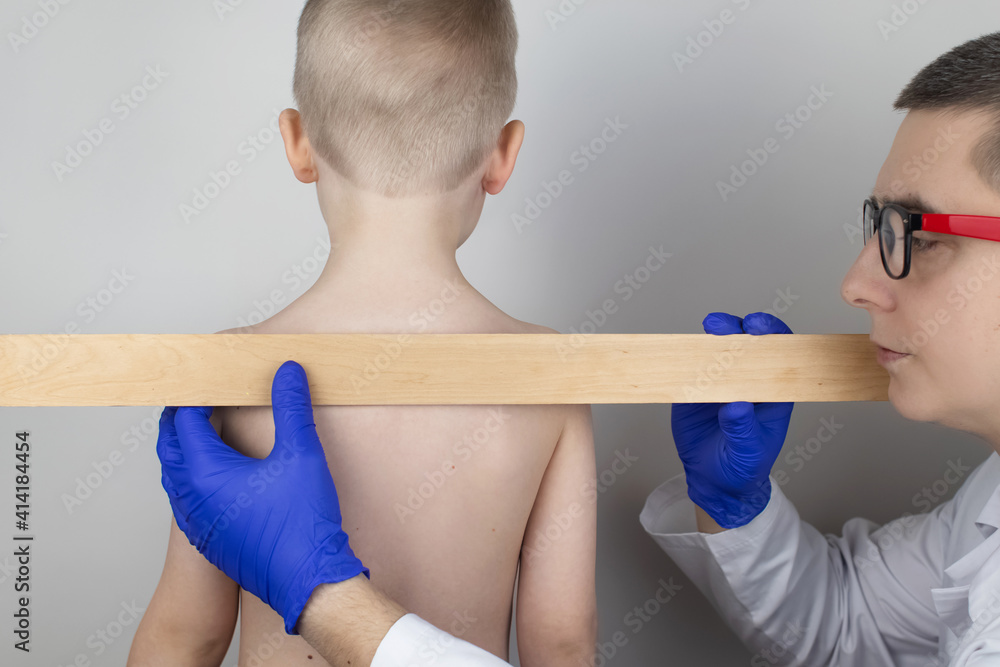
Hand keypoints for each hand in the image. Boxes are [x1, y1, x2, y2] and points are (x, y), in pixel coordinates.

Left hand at [156, 360, 368, 633]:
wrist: (305, 584)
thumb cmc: (301, 525)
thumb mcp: (301, 455)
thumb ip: (292, 407)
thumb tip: (288, 371)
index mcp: (205, 472)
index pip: (186, 417)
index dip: (198, 392)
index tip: (212, 376)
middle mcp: (190, 496)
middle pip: (170, 444)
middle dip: (181, 416)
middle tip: (201, 395)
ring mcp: (196, 520)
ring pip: (175, 473)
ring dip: (184, 446)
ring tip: (207, 427)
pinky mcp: (207, 537)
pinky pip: (186, 496)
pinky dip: (193, 473)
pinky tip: (220, 472)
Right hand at [671, 313, 793, 528]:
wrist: (713, 481)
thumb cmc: (742, 468)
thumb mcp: (748, 453)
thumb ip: (743, 430)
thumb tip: (736, 406)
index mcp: (772, 392)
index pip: (779, 354)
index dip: (771, 334)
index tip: (757, 328)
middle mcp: (748, 380)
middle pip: (747, 343)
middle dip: (738, 328)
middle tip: (724, 326)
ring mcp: (721, 381)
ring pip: (719, 348)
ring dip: (715, 334)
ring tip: (710, 328)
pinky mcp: (695, 387)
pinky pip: (692, 366)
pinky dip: (687, 355)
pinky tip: (683, 351)